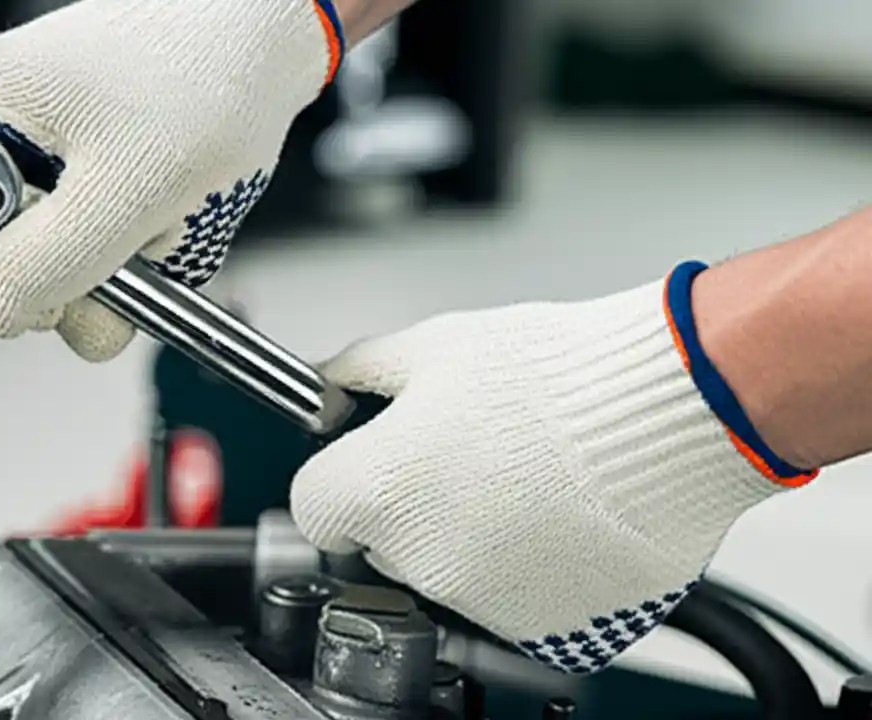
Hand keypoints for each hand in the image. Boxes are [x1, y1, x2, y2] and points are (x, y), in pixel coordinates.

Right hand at [0, 0, 343, 360]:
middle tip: (138, 242)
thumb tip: (0, 309)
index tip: (65, 288)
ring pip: (66, 251)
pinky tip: (177, 207)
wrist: (275, 26)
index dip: (1, 281)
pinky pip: (103, 227)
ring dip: (124, 257)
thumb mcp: (128, 188)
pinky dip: (143, 235)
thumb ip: (52, 262)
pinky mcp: (98, 155)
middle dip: (81, 272)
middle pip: (7, 254)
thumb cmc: (208, 71)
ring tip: (168, 213)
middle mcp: (4, 127)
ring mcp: (52, 142)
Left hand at [290, 272, 810, 672]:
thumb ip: (359, 370)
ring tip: (528, 480)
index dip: (341, 476)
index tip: (369, 460)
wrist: (671, 411)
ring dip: (470, 537)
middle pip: (382, 543)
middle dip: (409, 505)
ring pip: (447, 572)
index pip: (317, 507)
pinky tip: (560, 516)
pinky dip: (526, 569)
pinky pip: (511, 600)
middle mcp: (422, 561)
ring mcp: (484, 601)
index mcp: (379, 493)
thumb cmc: (558, 375)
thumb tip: (329, 383)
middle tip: (469, 456)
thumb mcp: (435, 346)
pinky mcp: (545, 628)